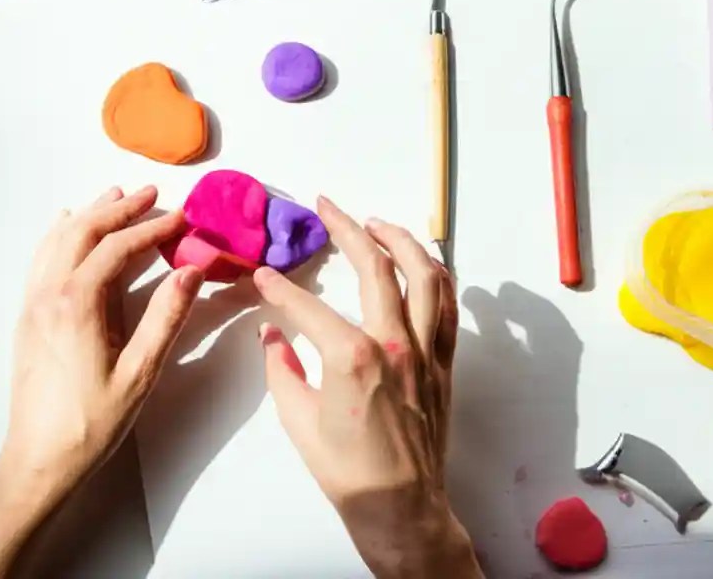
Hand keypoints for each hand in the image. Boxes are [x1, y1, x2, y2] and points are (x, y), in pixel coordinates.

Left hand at [0, 186, 201, 578]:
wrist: (38, 458)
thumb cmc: (92, 423)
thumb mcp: (139, 374)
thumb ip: (165, 318)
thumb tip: (191, 270)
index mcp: (77, 304)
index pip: (117, 248)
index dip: (151, 228)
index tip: (181, 218)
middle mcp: (48, 294)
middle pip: (83, 232)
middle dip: (118, 209)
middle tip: (150, 193)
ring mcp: (32, 303)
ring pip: (58, 241)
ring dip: (88, 215)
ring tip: (115, 196)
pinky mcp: (26, 316)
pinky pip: (41, 259)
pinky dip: (59, 234)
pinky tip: (65, 227)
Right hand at [254, 197, 480, 578]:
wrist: (400, 506)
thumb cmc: (349, 472)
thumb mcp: (298, 420)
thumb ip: (281, 370)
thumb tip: (273, 337)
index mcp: (352, 357)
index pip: (308, 306)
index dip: (280, 287)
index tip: (264, 275)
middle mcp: (394, 343)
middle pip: (375, 266)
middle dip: (347, 228)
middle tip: (327, 206)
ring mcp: (425, 351)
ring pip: (425, 275)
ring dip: (402, 240)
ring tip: (378, 223)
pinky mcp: (443, 364)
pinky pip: (448, 308)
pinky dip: (437, 277)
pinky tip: (421, 263)